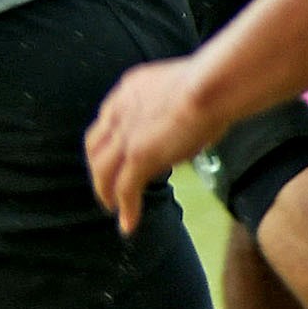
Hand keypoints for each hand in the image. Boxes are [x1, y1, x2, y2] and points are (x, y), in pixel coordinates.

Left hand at [85, 57, 222, 234]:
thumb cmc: (212, 83)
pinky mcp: (138, 157)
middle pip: (95, 147)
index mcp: (128, 91)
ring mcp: (126, 136)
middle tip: (107, 186)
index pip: (108, 121)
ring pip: (102, 171)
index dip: (110, 142)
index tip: (117, 156)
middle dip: (99, 168)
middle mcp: (118, 112)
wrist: (210, 86)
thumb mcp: (180, 91)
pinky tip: (129, 225)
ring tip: (113, 208)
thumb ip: (172, 107)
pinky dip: (126, 209)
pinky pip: (125, 189)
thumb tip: (185, 122)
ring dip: (105, 192)